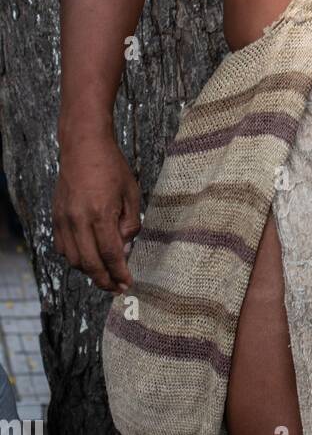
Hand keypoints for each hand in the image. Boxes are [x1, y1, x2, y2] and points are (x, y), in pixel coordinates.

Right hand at [52, 137, 140, 294]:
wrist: (84, 146)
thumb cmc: (111, 166)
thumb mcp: (131, 192)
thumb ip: (130, 223)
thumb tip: (125, 247)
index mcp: (101, 213)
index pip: (110, 254)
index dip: (119, 273)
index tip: (127, 284)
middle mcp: (79, 220)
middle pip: (89, 263)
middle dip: (104, 281)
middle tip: (116, 288)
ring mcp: (64, 219)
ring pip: (74, 259)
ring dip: (89, 271)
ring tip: (105, 274)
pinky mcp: (56, 217)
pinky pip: (63, 248)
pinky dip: (75, 257)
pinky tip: (88, 256)